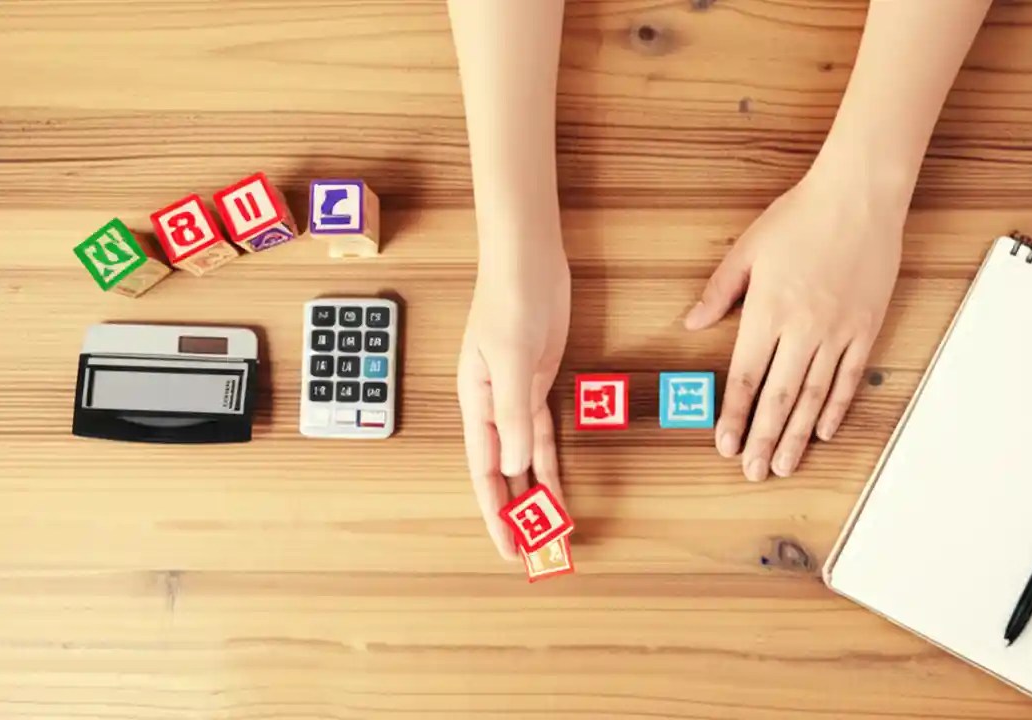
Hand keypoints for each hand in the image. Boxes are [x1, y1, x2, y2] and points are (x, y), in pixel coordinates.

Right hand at [457, 241, 570, 559]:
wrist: (527, 260)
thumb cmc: (510, 302)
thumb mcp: (510, 359)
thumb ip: (513, 414)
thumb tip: (515, 466)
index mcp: (475, 404)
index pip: (484, 472)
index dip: (496, 513)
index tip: (509, 548)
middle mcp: (491, 407)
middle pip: (501, 472)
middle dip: (515, 513)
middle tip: (532, 553)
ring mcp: (515, 396)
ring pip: (523, 457)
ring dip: (535, 492)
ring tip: (549, 529)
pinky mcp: (537, 383)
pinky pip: (542, 433)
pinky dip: (548, 461)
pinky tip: (555, 484)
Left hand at [684, 170, 905, 480]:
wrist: (859, 198)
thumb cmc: (800, 218)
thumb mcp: (748, 250)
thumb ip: (718, 292)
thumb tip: (691, 323)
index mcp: (767, 312)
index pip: (744, 378)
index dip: (733, 416)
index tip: (725, 445)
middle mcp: (803, 329)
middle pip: (778, 397)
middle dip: (762, 439)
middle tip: (753, 472)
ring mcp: (838, 332)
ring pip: (813, 396)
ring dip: (796, 435)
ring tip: (784, 465)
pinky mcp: (865, 328)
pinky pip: (848, 378)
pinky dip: (835, 408)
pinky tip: (822, 432)